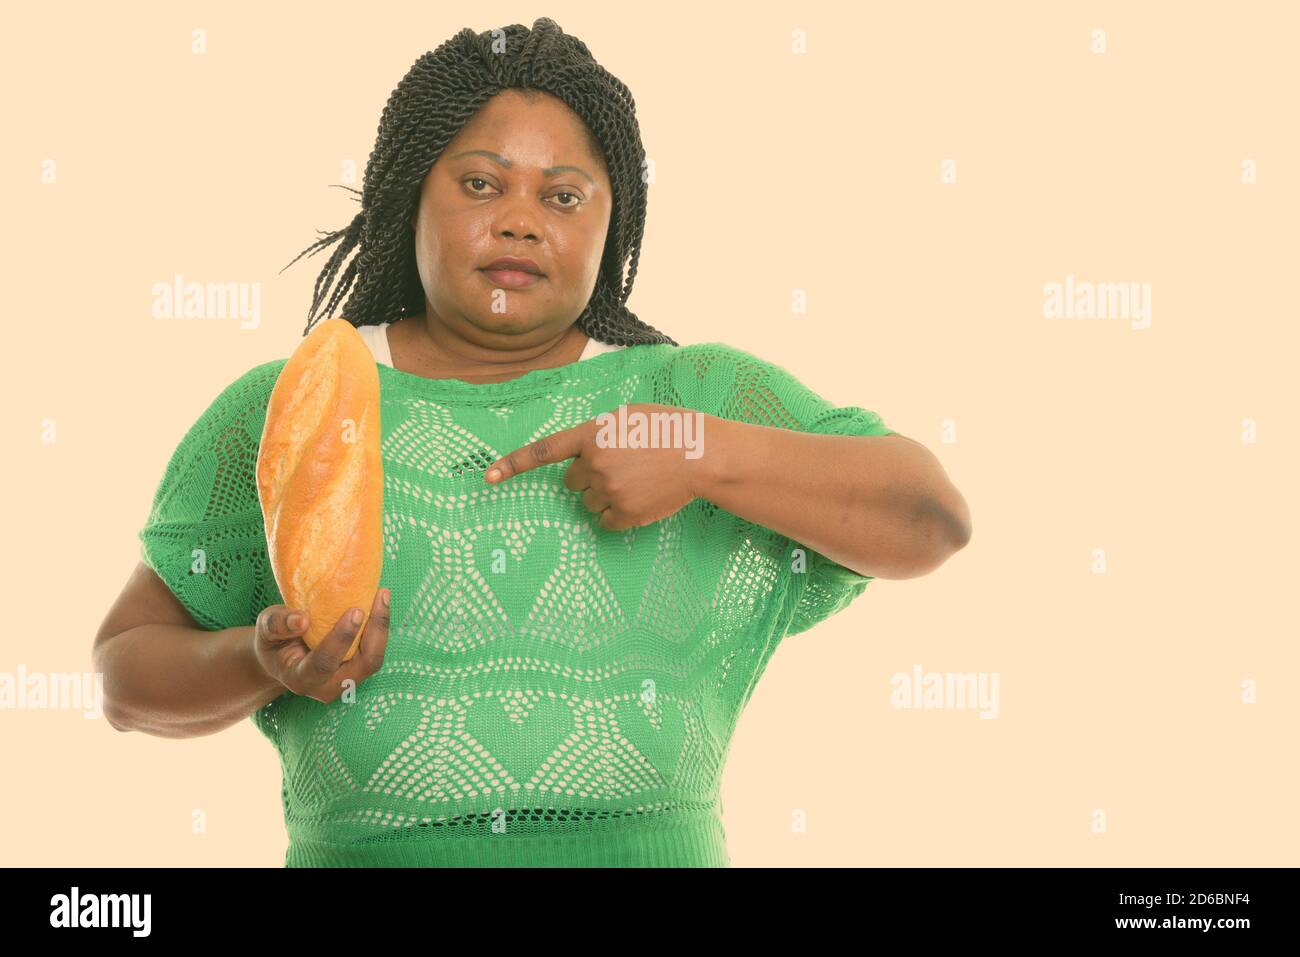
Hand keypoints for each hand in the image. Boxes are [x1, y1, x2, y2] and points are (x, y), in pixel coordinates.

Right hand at [252, 590, 388, 703]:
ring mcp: (345, 682)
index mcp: (301, 679)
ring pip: (374, 659)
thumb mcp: (265, 630)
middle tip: (380, 596)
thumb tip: (302, 620)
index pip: (325, 662)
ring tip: (382, 595)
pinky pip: (374, 652)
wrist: (280, 660)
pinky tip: (378, 602)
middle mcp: (327, 687)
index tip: (355, 610)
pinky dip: (378, 628)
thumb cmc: (273, 642)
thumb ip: (277, 624)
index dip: (342, 638)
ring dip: (381, 627)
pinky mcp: (356, 672)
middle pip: (364, 664)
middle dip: (376, 630)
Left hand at [484, 404, 710, 530]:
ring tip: (638, 479)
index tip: (488, 478)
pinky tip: (641, 497)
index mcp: (593, 434)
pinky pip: (605, 521)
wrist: (701, 454)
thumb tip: (583, 457)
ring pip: (589, 502)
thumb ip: (598, 433)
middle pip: (572, 482)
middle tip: (622, 466)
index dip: (514, 464)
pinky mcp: (625, 513)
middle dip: (589, 476)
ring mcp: (609, 490)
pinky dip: (618, 514)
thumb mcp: (627, 418)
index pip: (544, 451)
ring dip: (606, 494)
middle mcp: (595, 463)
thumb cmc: (667, 430)